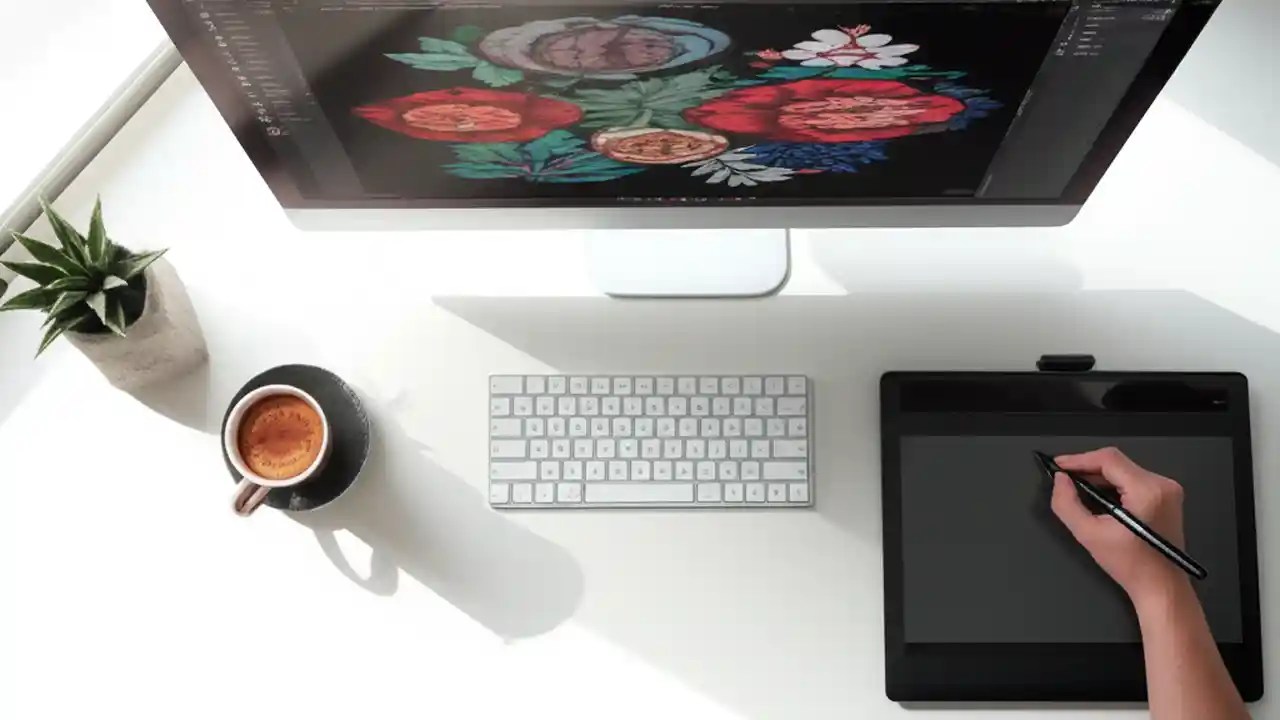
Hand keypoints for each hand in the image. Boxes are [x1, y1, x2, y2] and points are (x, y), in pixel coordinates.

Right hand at [1050, 447, 1189, 603]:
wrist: (1161, 586)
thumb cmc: (1128, 565)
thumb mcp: (1089, 534)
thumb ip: (1067, 504)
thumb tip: (1060, 480)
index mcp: (1147, 491)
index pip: (1108, 459)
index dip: (1079, 459)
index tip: (1057, 466)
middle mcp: (1162, 484)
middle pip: (1117, 462)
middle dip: (1087, 468)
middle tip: (1064, 478)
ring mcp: (1169, 489)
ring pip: (1125, 469)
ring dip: (1100, 476)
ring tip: (1077, 486)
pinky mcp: (1168, 496)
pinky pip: (1135, 479)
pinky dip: (1114, 484)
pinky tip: (1098, 494)